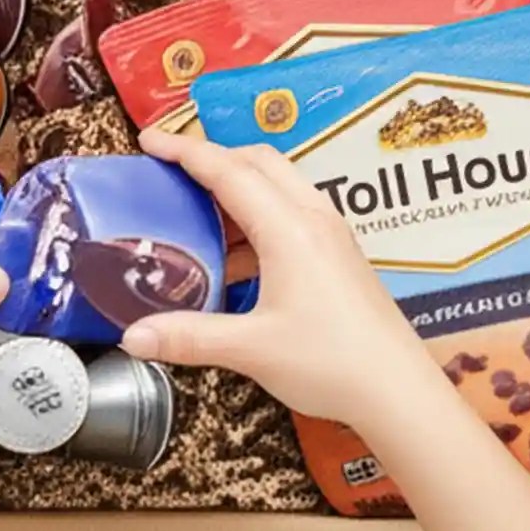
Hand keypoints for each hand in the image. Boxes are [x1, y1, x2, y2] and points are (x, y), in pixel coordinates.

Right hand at [124, 131, 529, 530]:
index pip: (229, 171)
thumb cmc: (331, 363)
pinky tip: (235, 258)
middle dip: (213, 157)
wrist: (397, 390)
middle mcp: (313, 219)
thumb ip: (188, 337)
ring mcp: (332, 235)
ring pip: (279, 185)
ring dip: (237, 187)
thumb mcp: (250, 349)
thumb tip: (132, 336)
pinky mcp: (340, 255)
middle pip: (258, 162)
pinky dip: (257, 218)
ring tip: (196, 214)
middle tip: (170, 170)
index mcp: (289, 229)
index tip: (149, 139)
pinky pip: (292, 214)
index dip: (186, 151)